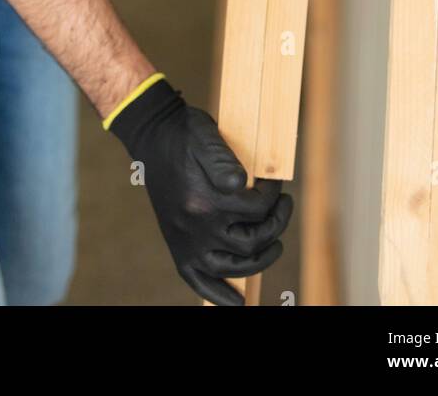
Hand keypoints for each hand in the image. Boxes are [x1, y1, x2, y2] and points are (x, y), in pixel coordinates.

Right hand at [107, 78, 292, 304]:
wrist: (153, 137)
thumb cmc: (183, 134)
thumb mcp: (206, 136)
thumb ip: (224, 161)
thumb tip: (242, 184)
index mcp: (204, 200)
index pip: (257, 208)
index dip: (274, 195)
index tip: (276, 182)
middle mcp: (195, 228)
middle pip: (252, 241)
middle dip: (276, 224)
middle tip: (284, 206)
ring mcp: (186, 241)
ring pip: (235, 266)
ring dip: (262, 260)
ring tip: (275, 243)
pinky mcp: (178, 248)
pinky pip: (200, 283)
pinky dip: (220, 296)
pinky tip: (239, 302)